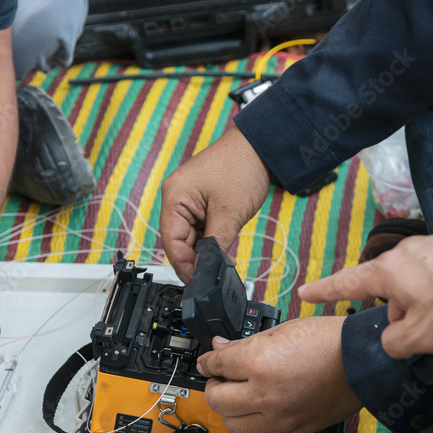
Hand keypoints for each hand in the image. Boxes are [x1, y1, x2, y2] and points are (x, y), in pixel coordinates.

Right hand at [160, 127, 270, 283]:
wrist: (260, 148)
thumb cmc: (241, 168)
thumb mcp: (229, 214)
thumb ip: (216, 245)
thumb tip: (209, 269)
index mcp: (174, 197)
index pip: (171, 243)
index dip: (184, 266)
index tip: (198, 284)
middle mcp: (176, 199)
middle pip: (180, 242)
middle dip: (197, 260)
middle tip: (214, 277)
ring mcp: (189, 201)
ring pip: (193, 238)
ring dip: (207, 252)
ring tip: (223, 263)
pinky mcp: (202, 204)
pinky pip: (202, 230)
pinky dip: (212, 242)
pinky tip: (224, 252)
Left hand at [197, 316, 360, 432]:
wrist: (362, 362)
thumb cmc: (331, 342)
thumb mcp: (283, 330)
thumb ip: (247, 343)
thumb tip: (222, 349)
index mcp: (260, 363)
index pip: (216, 364)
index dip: (208, 360)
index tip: (209, 360)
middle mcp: (265, 394)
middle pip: (216, 399)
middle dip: (214, 385)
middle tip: (220, 376)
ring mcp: (278, 417)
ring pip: (232, 423)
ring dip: (229, 408)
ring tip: (238, 394)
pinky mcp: (291, 430)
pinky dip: (251, 422)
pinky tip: (258, 407)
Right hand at [298, 228, 432, 358]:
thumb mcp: (421, 335)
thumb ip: (395, 344)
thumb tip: (394, 339)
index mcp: (387, 272)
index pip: (345, 284)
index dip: (323, 292)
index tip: (304, 293)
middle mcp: (406, 256)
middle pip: (391, 297)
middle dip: (406, 323)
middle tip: (429, 342)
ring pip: (420, 295)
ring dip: (432, 318)